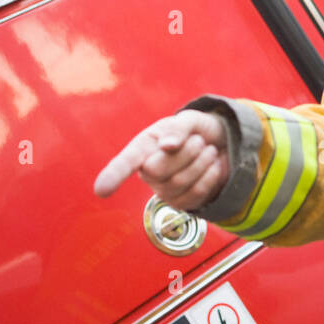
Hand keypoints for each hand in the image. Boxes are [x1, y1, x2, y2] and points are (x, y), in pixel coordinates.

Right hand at [93, 110, 228, 210]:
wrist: (221, 144)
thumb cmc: (196, 131)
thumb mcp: (190, 120)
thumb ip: (178, 128)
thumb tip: (167, 145)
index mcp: (144, 147)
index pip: (126, 162)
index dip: (114, 175)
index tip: (101, 190)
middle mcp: (148, 172)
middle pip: (157, 170)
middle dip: (185, 152)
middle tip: (198, 140)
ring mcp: (163, 190)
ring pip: (180, 182)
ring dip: (202, 161)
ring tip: (207, 150)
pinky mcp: (182, 203)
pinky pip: (196, 194)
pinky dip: (210, 176)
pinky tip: (212, 166)